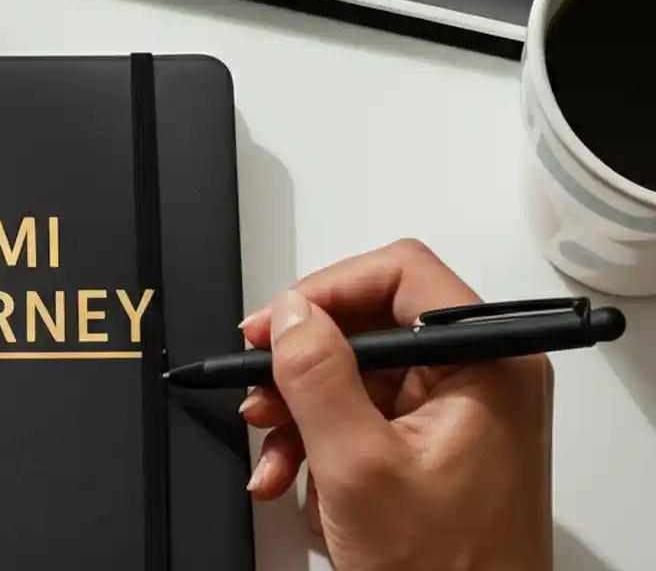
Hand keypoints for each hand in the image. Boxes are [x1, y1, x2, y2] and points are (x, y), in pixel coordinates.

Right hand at [240, 240, 552, 570]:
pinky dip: (318, 439)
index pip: (401, 274)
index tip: (276, 324)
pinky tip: (292, 474)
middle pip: (371, 325)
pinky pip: (362, 414)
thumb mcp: (360, 468)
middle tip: (258, 386)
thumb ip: (319, 379)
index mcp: (489, 363)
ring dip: (301, 410)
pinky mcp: (431, 441)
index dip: (328, 290)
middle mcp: (480, 375)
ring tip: (271, 450)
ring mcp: (456, 410)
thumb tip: (290, 314)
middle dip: (304, 363)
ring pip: (356, 373)